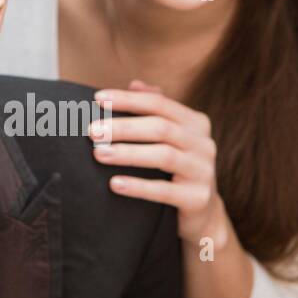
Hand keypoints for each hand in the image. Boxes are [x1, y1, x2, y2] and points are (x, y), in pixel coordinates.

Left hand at [89, 81, 229, 245]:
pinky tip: (115, 184)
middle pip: (160, 128)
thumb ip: (157, 110)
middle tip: (92, 131)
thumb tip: (134, 83)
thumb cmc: (178, 170)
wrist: (202, 213)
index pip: (160, 104)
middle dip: (123, 127)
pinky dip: (138, 186)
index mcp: (196, 123)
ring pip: (163, 156)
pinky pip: (164, 191)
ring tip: (98, 154)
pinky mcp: (198, 198)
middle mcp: (204, 144)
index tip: (97, 98)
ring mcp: (204, 171)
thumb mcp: (172, 138)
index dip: (128, 100)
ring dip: (127, 154)